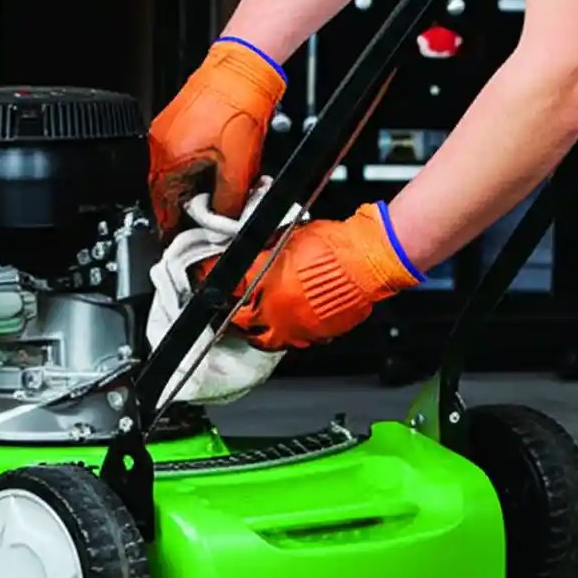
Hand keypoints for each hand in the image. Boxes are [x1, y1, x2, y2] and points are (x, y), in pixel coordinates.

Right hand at [148, 39, 286, 243]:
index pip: (162, 210)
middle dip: (193, 205)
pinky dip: (200, 165)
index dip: (176, 229)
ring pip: (178, 174)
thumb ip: (227, 203)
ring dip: (199, 184)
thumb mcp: (237, 168)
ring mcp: (166, 133)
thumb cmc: (236, 106)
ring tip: (224, 182)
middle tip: (215, 211)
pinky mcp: (178, 123)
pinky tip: (221, 162)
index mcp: (165, 161)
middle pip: (169, 193)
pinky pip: (183, 155)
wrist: (243, 70)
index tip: (185, 240)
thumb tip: (223, 221)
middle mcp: (158, 147)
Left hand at [191, 202, 425, 350]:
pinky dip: (287, 332)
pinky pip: (295, 339)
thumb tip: (247, 255)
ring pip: (266, 338)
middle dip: (232, 316)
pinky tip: (288, 320)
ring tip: (255, 321)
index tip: (208, 279)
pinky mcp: (317, 335)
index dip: (215, 283)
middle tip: (230, 308)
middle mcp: (277, 312)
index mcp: (265, 286)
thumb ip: (263, 252)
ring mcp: (297, 328)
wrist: (369, 260)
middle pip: (242, 323)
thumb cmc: (333, 245)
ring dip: (258, 330)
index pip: (228, 288)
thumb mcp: (287, 238)